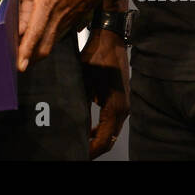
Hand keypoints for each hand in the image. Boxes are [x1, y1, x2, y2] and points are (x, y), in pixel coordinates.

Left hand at [3, 0, 102, 71]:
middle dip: (30, 58)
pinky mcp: (74, 18)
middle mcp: (58, 15)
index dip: (26, 49)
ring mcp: (68, 18)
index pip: (36, 31)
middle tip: (17, 65)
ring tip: (25, 56)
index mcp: (49, 1)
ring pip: (51, 42)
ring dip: (39, 51)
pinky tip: (40, 40)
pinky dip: (48, 41)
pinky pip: (58, 34)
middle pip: (43, 46)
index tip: (19, 64)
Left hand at [82, 19, 130, 157]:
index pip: (103, 139)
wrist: (110, 39)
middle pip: (109, 139)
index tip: (77, 154)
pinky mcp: (121, 100)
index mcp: (115, 107)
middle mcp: (123, 109)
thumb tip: (70, 122)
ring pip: (111, 132)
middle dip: (94, 149)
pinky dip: (100, 129)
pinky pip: (112, 122)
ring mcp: (124, 105)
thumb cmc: (97, 57)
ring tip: (79, 144)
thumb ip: (80, 103)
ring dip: (97, 139)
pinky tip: (86, 129)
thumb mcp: (83, 81)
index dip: (90, 151)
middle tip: (76, 152)